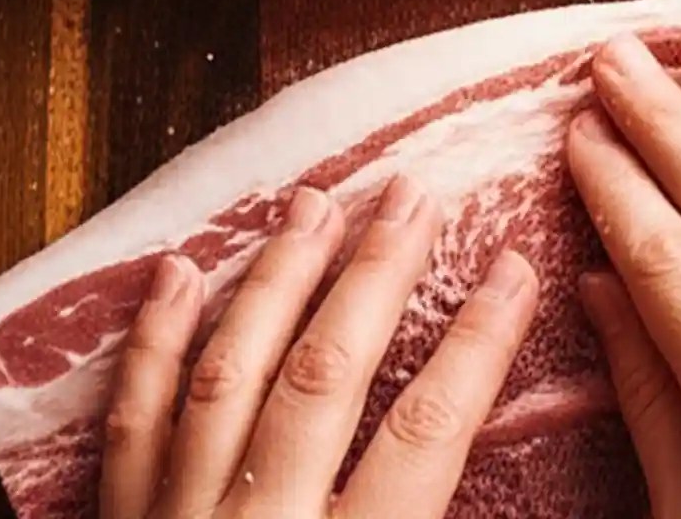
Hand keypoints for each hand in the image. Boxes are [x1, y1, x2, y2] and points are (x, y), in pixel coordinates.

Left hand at [98, 175, 539, 518]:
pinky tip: (179, 270)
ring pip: (229, 372)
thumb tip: (547, 510)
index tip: (516, 268)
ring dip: (277, 278)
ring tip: (315, 205)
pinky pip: (133, 418)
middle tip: (414, 194)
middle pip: (325, 374)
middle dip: (377, 275)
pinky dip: (153, 340)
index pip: (427, 432)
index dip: (479, 344)